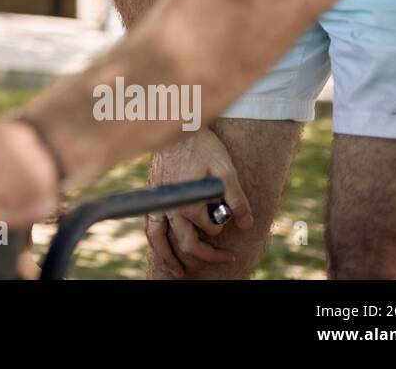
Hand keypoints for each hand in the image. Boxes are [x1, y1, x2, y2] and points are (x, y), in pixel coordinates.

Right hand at [146, 127, 253, 276]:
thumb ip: (236, 198)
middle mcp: (170, 207)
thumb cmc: (202, 145)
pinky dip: (156, 240)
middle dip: (207, 255)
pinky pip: (150, 225)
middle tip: (227, 259)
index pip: (210, 230)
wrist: (176, 123)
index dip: (225, 227)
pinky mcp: (151, 195)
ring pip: (159, 239)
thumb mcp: (226, 168)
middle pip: (186, 243)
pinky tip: (161, 245)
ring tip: (178, 272)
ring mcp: (158, 202)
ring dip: (169, 258)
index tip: (235, 220)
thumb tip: (246, 223)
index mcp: (188, 204)